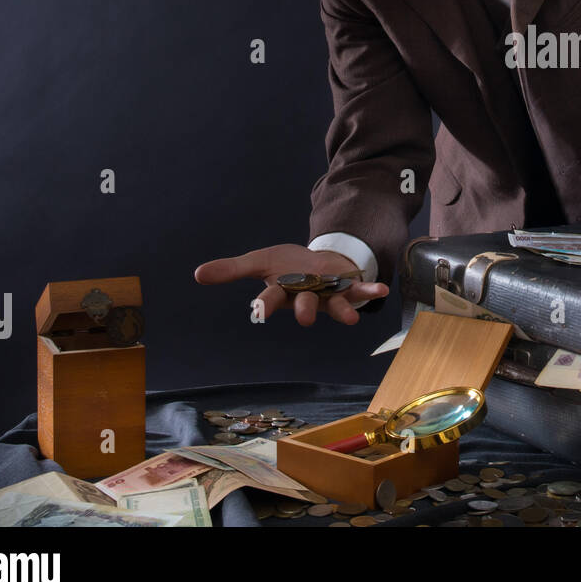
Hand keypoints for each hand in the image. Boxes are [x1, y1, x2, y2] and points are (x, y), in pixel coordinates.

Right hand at [194, 244, 388, 326]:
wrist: (317, 262)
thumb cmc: (287, 267)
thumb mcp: (260, 262)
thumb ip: (232, 269)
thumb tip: (197, 274)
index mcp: (283, 292)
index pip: (271, 300)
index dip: (265, 306)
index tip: (259, 312)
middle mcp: (306, 297)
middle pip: (304, 305)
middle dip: (305, 311)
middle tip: (304, 319)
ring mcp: (328, 293)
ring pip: (333, 304)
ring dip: (341, 311)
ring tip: (350, 320)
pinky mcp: (347, 286)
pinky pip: (360, 291)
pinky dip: (370, 291)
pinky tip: (383, 290)